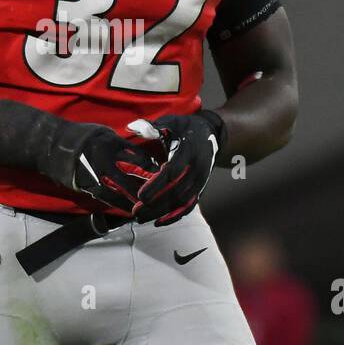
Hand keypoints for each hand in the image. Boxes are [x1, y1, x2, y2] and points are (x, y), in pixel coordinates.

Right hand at [0, 101, 159, 213]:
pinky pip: (106, 197)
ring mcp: (94, 172)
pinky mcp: (85, 184)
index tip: (167, 176)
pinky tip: (131, 211)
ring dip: (135, 201)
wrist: (53, 145)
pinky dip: (119, 205)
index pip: (138, 157)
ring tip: (150, 209)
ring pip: (120, 190)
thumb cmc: (82, 137)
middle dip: (148, 189)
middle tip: (163, 198)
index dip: (153, 168)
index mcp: (111, 142)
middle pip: (132, 176)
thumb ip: (122, 144)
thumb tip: (143, 156)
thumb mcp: (104, 133)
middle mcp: (104, 158)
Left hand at [133, 111, 226, 225]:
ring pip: (182, 202)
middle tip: (135, 212)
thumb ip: (152, 126)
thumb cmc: (185, 127)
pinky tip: (158, 222)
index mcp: (189, 151)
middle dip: (156, 204)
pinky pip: (190, 206)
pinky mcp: (201, 188)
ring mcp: (202, 180)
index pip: (173, 172)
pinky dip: (175, 216)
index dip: (157, 185)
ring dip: (162, 212)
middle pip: (177, 191)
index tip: (140, 196)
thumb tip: (132, 128)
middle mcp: (198, 168)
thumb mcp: (171, 122)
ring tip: (141, 218)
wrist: (211, 134)